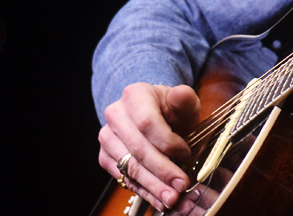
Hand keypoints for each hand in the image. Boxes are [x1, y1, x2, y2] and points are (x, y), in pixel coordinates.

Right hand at [98, 82, 200, 211]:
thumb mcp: (183, 102)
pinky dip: (143, 191)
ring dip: (152, 186)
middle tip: (181, 185)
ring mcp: (107, 137)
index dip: (167, 142)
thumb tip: (181, 94)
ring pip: (129, 166)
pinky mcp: (105, 157)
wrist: (154, 116)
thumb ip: (185, 99)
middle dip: (162, 170)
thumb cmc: (171, 110)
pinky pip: (123, 177)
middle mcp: (115, 115)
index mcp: (134, 95)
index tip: (186, 154)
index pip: (147, 123)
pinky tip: (159, 198)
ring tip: (171, 198)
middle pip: (137, 149)